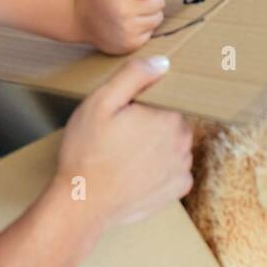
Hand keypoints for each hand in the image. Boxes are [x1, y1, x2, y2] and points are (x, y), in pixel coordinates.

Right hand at [54, 56, 192, 241]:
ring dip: (156, 145)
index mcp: (169, 118)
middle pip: (172, 120)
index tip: (125, 114)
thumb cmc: (87, 152)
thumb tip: (161, 62)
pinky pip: (173, 170)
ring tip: (124, 154)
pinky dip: (158, 168)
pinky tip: (135, 171)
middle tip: (120, 132)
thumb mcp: (101, 102)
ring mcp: (181, 169)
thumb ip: (133, 76)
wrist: (82, 203)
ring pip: (173, 145)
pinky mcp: (176, 190)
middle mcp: (183, 143)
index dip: (145, 102)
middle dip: (151, 122)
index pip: (168, 97)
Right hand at [71, 0, 170, 52]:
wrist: (78, 17)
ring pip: (158, 17)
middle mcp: (122, 11)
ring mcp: (126, 30)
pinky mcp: (130, 44)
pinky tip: (131, 22)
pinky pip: (151, 31)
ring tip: (135, 8)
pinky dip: (145, 25)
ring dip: (151, 11)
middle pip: (158, 1)